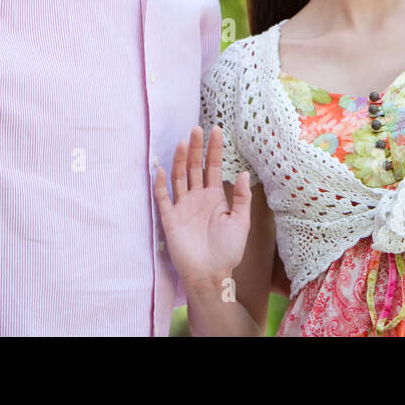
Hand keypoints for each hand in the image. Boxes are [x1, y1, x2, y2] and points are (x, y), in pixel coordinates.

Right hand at [154, 126, 251, 288]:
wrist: (211, 275)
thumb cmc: (228, 251)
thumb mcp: (240, 222)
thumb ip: (241, 198)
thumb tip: (243, 173)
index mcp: (214, 197)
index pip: (213, 167)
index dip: (215, 149)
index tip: (217, 130)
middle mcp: (197, 198)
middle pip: (195, 167)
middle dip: (196, 148)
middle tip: (197, 129)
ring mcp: (182, 207)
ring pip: (180, 178)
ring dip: (181, 160)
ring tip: (184, 142)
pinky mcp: (170, 219)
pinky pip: (163, 199)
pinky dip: (161, 184)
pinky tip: (161, 169)